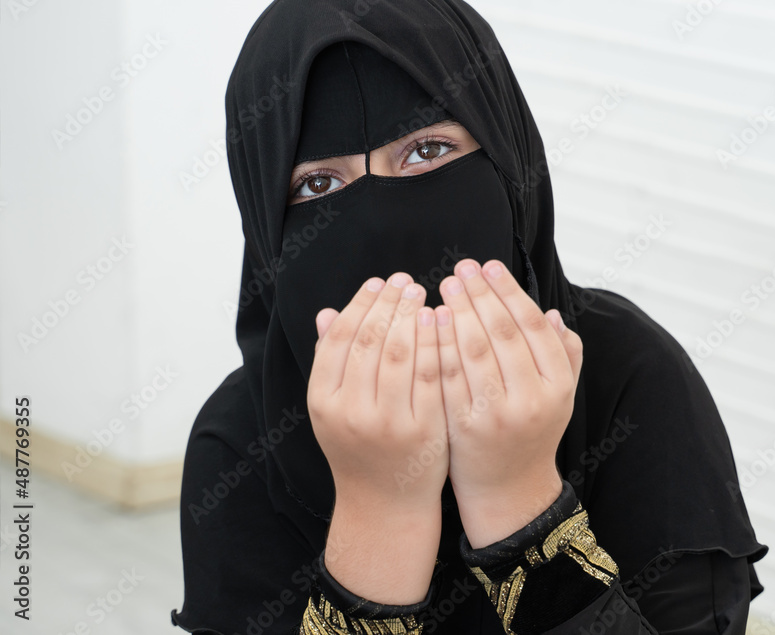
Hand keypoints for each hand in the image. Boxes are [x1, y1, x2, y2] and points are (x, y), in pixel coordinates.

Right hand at [307, 272, 447, 603]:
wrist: (385, 503)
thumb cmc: (361, 448)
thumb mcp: (334, 408)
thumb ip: (332, 362)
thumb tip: (327, 312)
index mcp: (323, 401)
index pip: (339, 338)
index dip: (360, 305)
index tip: (378, 282)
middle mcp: (350, 411)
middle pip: (369, 341)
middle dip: (388, 304)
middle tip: (405, 280)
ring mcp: (386, 422)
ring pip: (398, 354)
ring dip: (410, 317)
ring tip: (422, 294)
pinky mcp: (421, 430)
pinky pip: (428, 375)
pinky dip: (433, 344)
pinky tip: (440, 322)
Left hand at [435, 259, 582, 547]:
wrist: (507, 488)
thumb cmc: (531, 433)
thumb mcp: (559, 396)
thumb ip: (563, 356)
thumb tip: (553, 314)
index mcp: (558, 385)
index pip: (532, 326)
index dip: (509, 292)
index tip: (490, 267)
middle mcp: (531, 399)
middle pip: (502, 333)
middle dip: (480, 294)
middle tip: (462, 268)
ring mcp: (496, 414)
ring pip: (473, 350)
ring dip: (457, 312)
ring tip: (445, 287)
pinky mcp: (463, 425)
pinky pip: (448, 375)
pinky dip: (439, 343)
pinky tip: (430, 321)